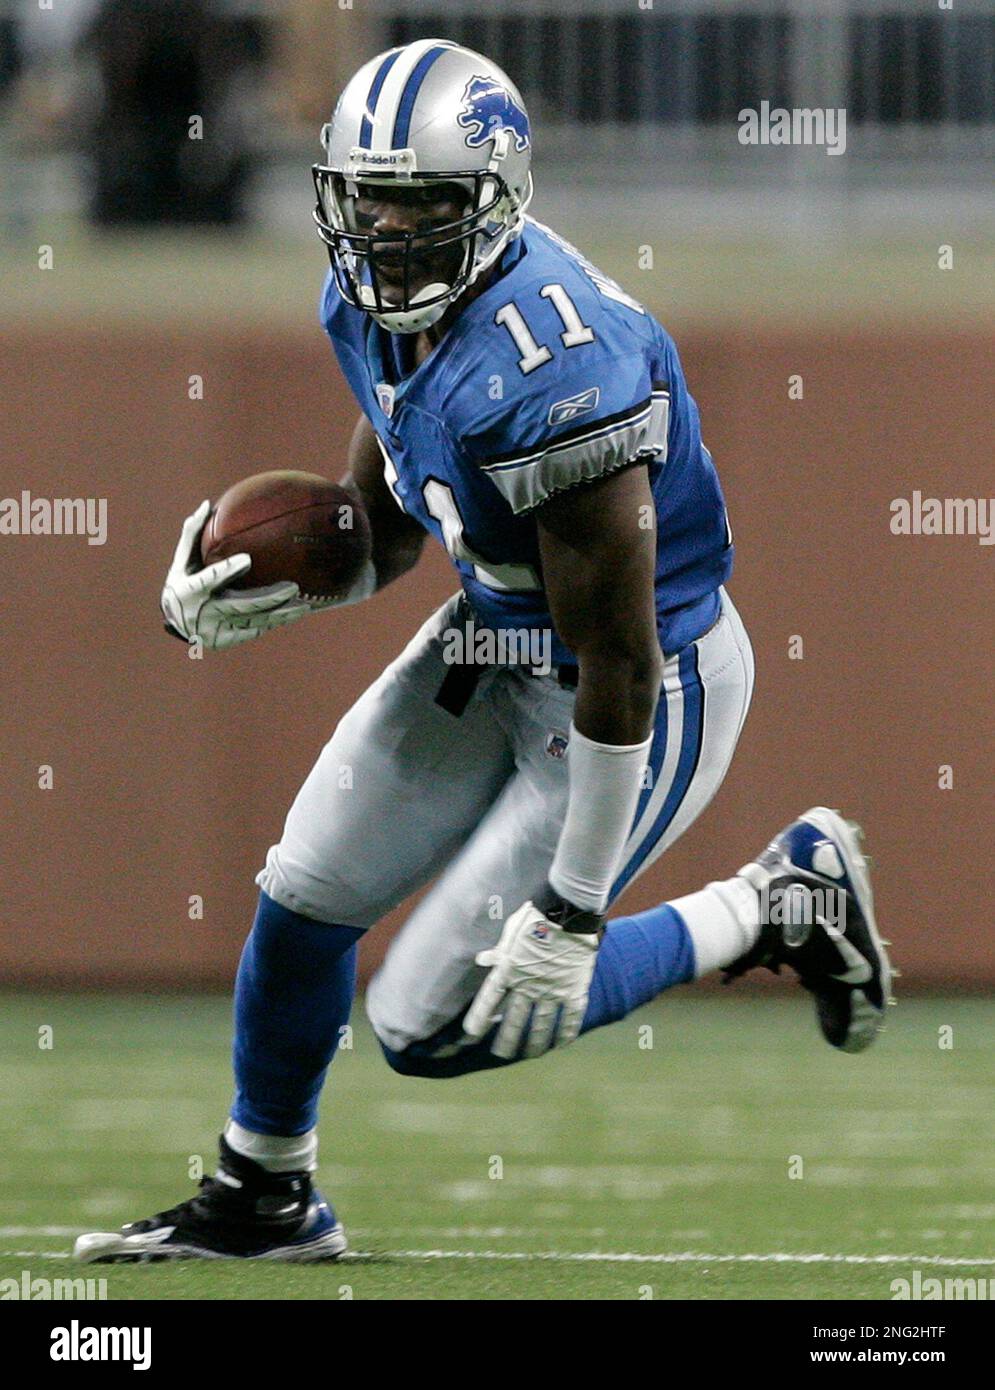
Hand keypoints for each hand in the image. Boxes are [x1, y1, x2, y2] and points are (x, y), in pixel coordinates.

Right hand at [160, 500, 315, 650]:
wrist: (175, 623)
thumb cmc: (182, 581)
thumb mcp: (182, 559)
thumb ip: (193, 533)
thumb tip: (206, 504)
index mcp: (190, 590)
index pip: (209, 580)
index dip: (227, 571)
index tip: (247, 559)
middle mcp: (203, 613)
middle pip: (241, 606)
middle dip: (269, 598)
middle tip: (293, 587)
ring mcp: (216, 630)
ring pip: (254, 621)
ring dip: (281, 614)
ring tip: (305, 604)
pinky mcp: (226, 640)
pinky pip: (254, 630)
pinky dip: (274, 621)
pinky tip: (294, 613)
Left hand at [463, 899, 599, 1058]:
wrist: (571, 913)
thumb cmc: (538, 917)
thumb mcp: (513, 930)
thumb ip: (499, 950)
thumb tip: (482, 960)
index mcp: (510, 970)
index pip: (489, 1000)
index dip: (479, 1019)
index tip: (470, 1036)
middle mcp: (529, 985)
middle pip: (514, 1019)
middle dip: (506, 1040)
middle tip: (500, 1055)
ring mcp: (553, 990)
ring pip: (542, 1025)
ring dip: (535, 1043)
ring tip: (529, 1055)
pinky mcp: (574, 990)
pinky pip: (571, 1017)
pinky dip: (567, 1033)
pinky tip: (562, 1045)